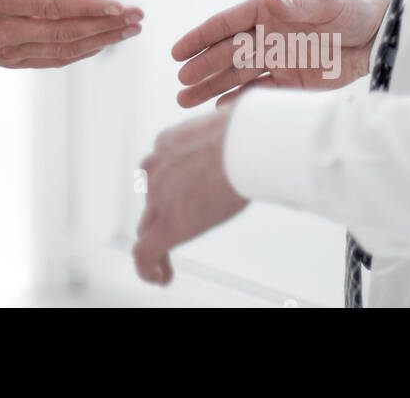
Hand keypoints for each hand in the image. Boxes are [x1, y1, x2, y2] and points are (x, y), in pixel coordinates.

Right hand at [0, 0, 143, 68]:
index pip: (54, 7)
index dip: (90, 8)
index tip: (120, 5)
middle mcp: (3, 30)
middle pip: (66, 34)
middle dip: (106, 27)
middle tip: (137, 20)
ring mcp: (5, 50)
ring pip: (61, 52)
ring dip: (97, 43)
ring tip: (126, 33)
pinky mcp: (5, 61)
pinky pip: (48, 61)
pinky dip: (76, 55)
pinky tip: (96, 45)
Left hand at [132, 101, 247, 284]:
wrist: (243, 143)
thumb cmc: (247, 131)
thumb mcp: (226, 129)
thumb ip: (228, 143)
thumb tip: (263, 150)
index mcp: (167, 145)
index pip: (159, 171)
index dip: (166, 189)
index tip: (178, 200)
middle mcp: (156, 169)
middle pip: (150, 200)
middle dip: (159, 219)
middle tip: (169, 238)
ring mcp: (159, 197)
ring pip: (149, 226)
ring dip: (156, 244)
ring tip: (163, 268)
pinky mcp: (170, 224)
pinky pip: (146, 252)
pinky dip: (148, 268)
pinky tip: (160, 280)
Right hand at [173, 0, 389, 107]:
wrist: (384, 38)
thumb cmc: (356, 10)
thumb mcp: (328, 2)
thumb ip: (297, 5)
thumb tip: (269, 0)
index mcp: (267, 11)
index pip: (226, 24)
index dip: (201, 38)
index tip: (178, 52)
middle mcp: (266, 36)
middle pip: (226, 54)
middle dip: (202, 68)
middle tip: (181, 84)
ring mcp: (278, 60)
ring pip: (237, 76)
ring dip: (212, 87)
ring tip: (186, 101)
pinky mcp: (293, 83)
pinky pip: (261, 93)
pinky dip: (241, 102)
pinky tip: (221, 111)